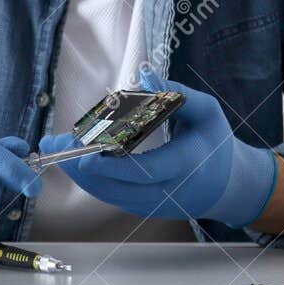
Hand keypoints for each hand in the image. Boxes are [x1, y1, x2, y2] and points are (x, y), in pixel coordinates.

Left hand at [38, 70, 277, 226]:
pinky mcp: (142, 208)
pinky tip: (73, 155)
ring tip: (56, 146)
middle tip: (54, 142)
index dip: (112, 166)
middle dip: (81, 166)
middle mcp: (167, 192)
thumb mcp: (207, 112)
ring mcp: (153, 205)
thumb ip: (178, 94)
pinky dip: (90, 177)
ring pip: (108, 194)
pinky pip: (111, 195)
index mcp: (185, 166)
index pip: (145, 171)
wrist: (229, 186)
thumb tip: (145, 76)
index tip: (85, 153)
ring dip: (79, 171)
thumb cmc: (216, 142)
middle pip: (117, 187)